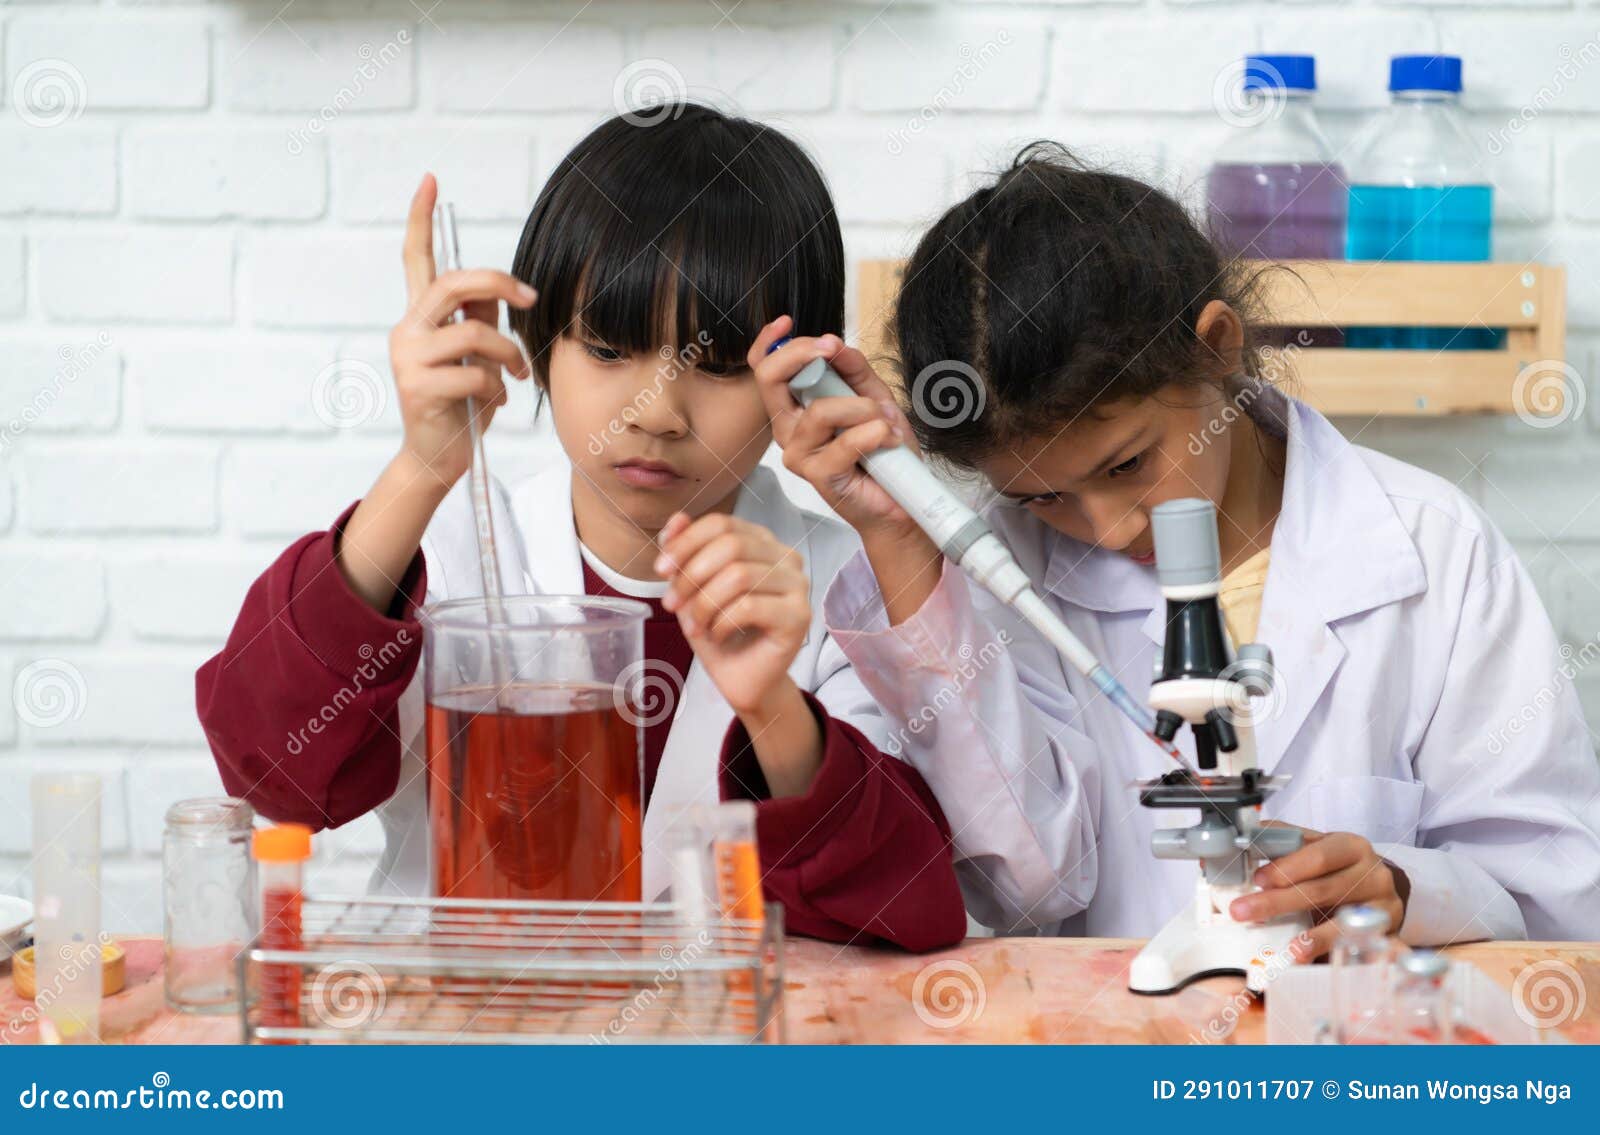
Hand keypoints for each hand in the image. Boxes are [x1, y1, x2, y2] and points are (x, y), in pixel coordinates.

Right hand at [391, 172, 537, 486]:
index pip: (416, 257)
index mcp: (420, 316)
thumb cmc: (461, 404)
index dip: (421, 218)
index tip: (430, 180)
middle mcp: (407, 329)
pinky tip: (494, 402)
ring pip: (474, 332)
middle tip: (532, 299)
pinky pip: (474, 374)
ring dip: (508, 354)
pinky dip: (496, 388)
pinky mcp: (418, 388)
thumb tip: (498, 288)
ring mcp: (408, 358)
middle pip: (454, 283)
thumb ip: (480, 318)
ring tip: (516, 375)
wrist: (438, 456)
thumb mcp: (476, 356)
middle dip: (500, 284)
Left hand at [656, 511, 808, 716]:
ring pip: (739, 575)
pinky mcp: (799, 616)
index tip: (661, 570)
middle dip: (691, 575)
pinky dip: (721, 622)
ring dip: (704, 603)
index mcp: (762, 542)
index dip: (686, 542)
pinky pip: (749, 607)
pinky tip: (717, 635)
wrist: (742, 679)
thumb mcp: (692, 587)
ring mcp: (798, 586)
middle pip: (731, 545)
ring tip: (694, 626)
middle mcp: (786, 557)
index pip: (722, 524)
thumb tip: (675, 519)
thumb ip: (684, 551)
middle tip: (672, 604)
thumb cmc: (719, 631)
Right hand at [748, 315, 922, 542]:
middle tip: (832, 351)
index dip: (768, 343)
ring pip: (820, 410)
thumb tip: (835, 343)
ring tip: (884, 421)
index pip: (764, 370)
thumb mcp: (873, 397)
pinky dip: (873, 433)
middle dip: (802, 354)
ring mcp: (799, 454)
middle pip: (771, 379)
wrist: (900, 499)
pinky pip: (844, 442)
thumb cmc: (882, 452)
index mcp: (796, 408)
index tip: (787, 323)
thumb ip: (853, 370)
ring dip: (862, 408)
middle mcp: (789, 429)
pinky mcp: (818, 476)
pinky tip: (886, 439)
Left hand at [1228, 823, 1408, 959]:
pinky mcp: (1389, 936)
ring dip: (1313, 937)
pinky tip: (1312, 961)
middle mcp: (1373, 875)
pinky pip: (1360, 947)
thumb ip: (1286, 842)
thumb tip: (1246, 834)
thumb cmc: (1340, 869)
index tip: (1257, 879)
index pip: (1318, 855)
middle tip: (1243, 911)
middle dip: (1279, 902)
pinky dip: (1334, 954)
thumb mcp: (1319, 848)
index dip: (1286, 867)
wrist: (1379, 891)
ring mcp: (1384, 907)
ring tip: (1288, 948)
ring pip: (1343, 923)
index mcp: (1351, 847)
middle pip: (1322, 890)